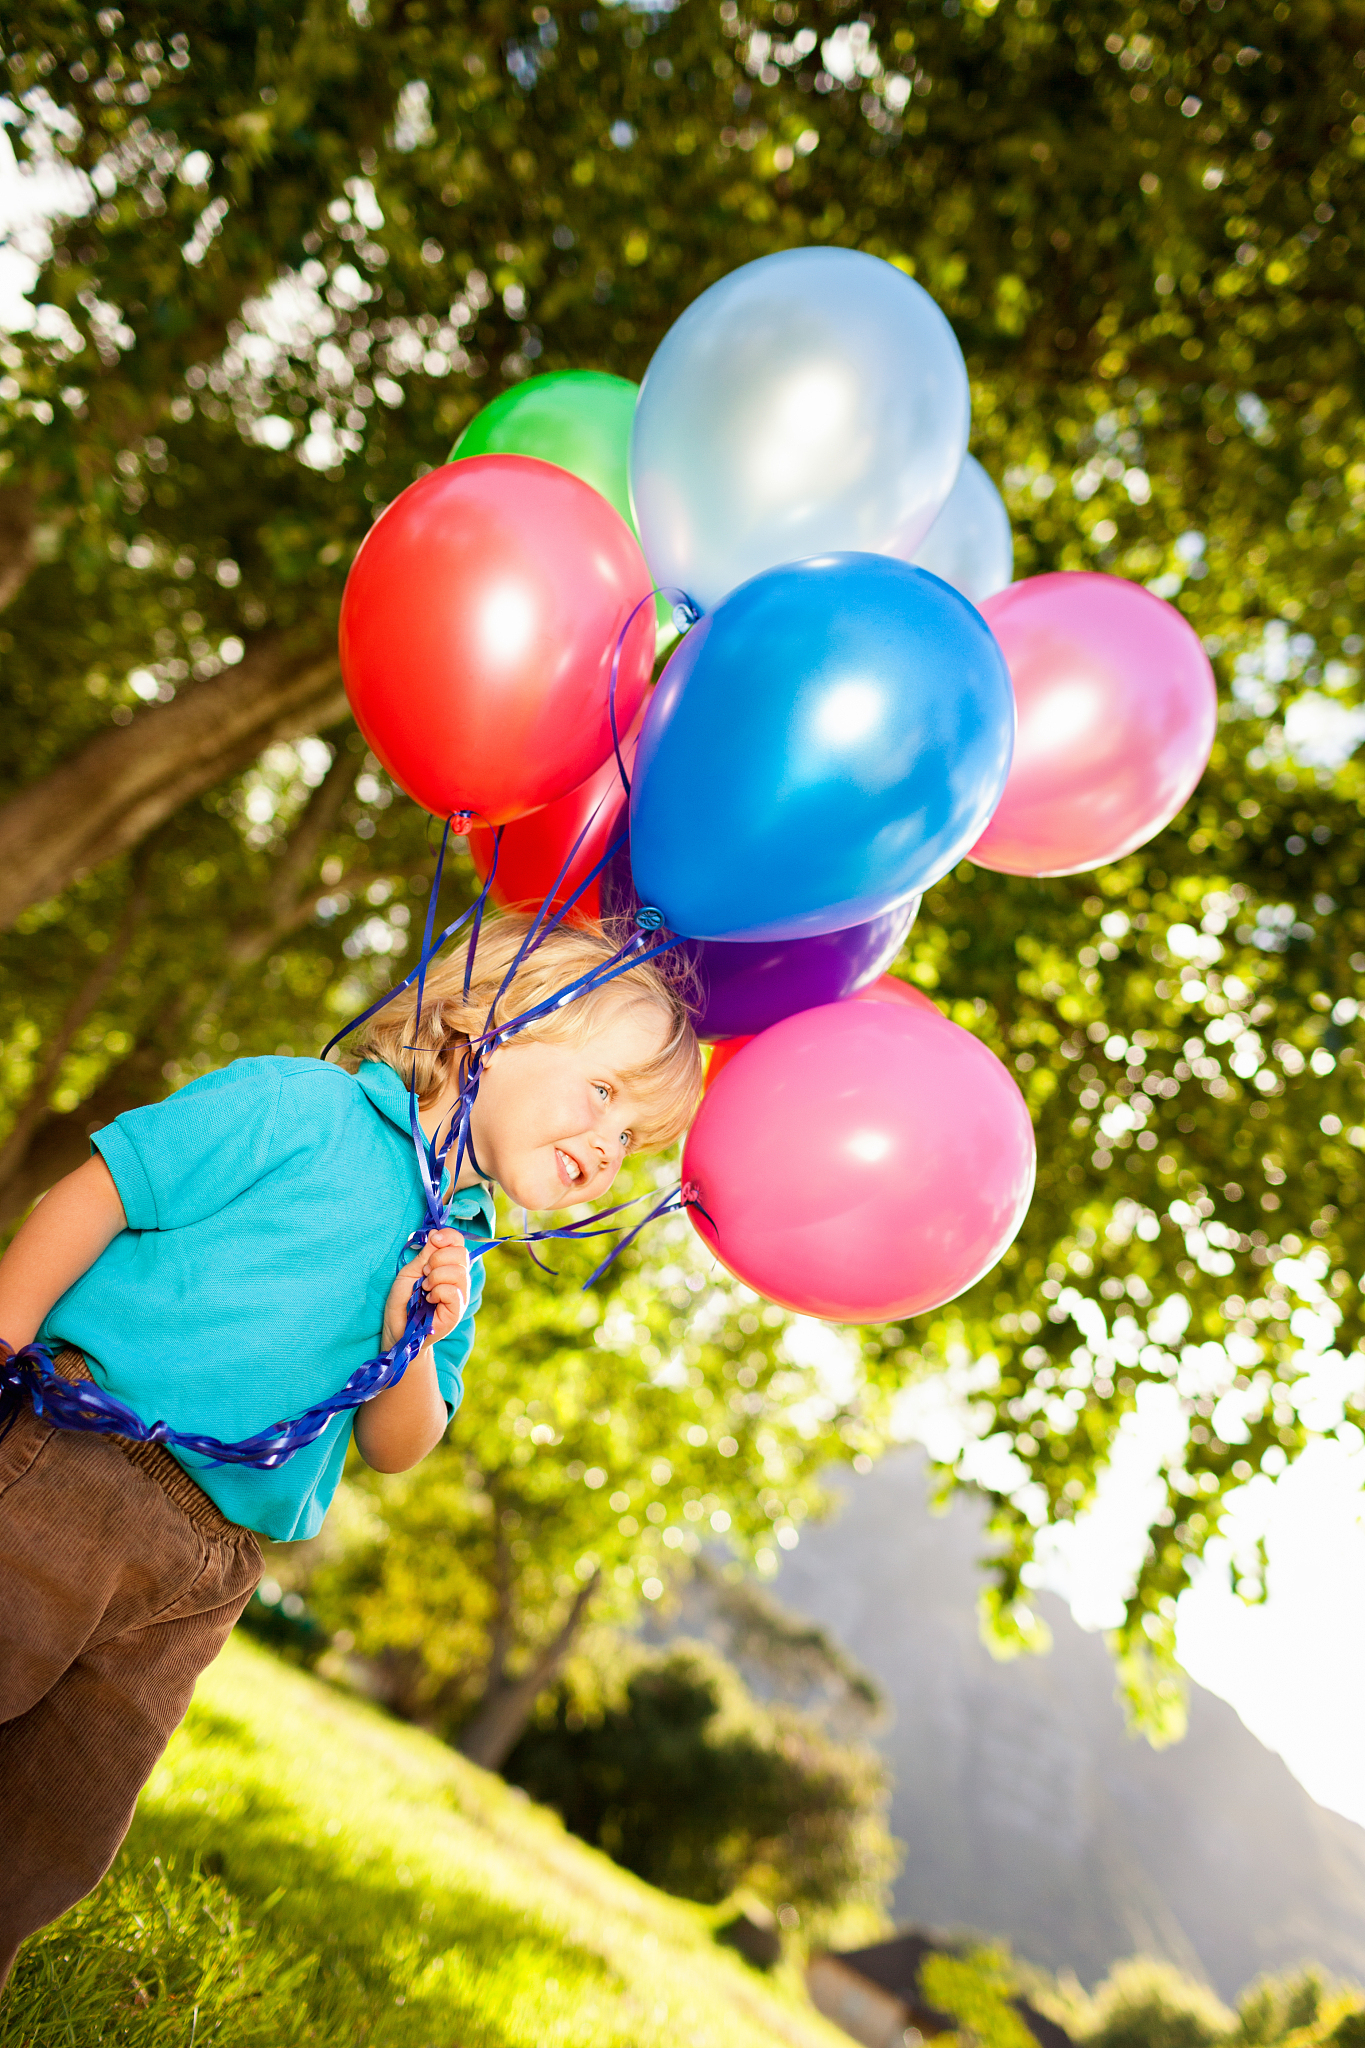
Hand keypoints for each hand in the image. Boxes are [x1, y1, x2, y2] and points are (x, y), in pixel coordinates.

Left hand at [381, 1228, 470, 1350]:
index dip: (448, 1236)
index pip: (459, 1242)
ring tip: (425, 1287)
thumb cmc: (402, 1302)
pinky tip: (429, 1299)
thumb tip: (436, 1233)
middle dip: (438, 1258)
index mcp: (448, 1266)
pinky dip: (438, 1291)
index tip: (434, 1240)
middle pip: (462, 1254)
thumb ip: (425, 1255)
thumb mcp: (409, 1272)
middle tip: (424, 1273)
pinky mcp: (457, 1311)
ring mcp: (460, 1295)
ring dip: (436, 1276)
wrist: (398, 1331)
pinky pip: (454, 1291)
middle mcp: (459, 1279)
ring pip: (458, 1272)